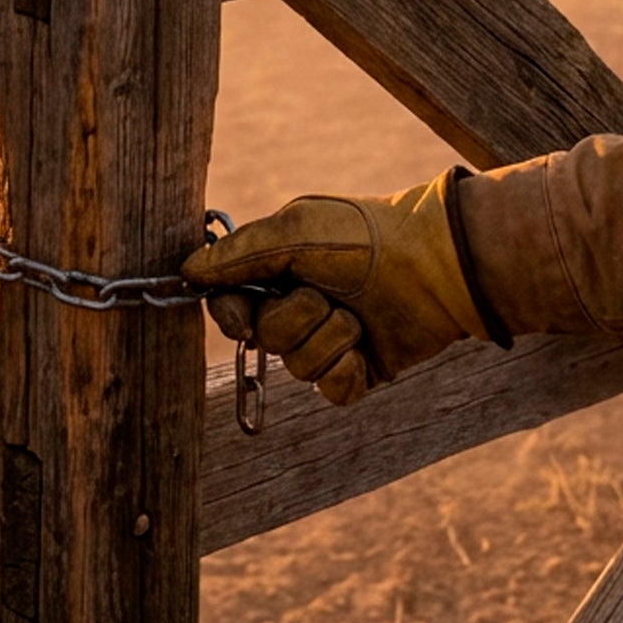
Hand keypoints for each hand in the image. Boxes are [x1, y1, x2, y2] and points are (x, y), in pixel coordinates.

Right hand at [180, 175, 490, 406]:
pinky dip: (346, 371)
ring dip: (328, 339)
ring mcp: (328, 341)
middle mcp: (297, 308)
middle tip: (324, 295)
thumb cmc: (364, 236)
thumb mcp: (295, 230)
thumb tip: (187, 270)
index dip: (231, 315)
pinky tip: (365, 350)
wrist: (435, 266)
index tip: (243, 312)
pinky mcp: (357, 372)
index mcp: (277, 272)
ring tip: (357, 315)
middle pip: (263, 339)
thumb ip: (239, 254)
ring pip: (297, 368)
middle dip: (293, 320)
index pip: (229, 306)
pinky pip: (330, 392)